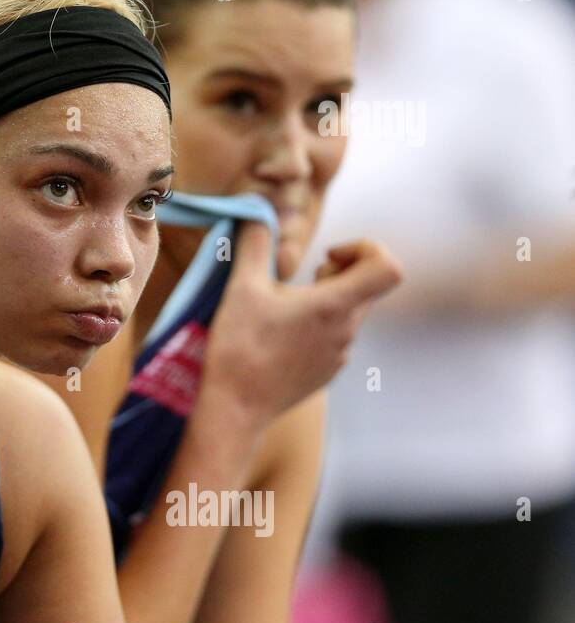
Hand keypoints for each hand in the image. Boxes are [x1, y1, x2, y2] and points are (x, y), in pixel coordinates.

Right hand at [198, 222, 402, 435]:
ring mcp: (339, 356)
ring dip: (323, 301)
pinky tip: (279, 336)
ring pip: (348, 314)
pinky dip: (315, 327)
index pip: (387, 268)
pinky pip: (334, 339)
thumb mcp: (241, 287)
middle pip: (365, 288)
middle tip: (298, 280)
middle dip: (336, 273)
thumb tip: (259, 213)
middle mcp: (346, 332)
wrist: (235, 409)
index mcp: (334, 306)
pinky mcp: (327, 374)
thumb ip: (255, 244)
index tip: (327, 256)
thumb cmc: (240, 347)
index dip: (365, 249)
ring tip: (281, 310)